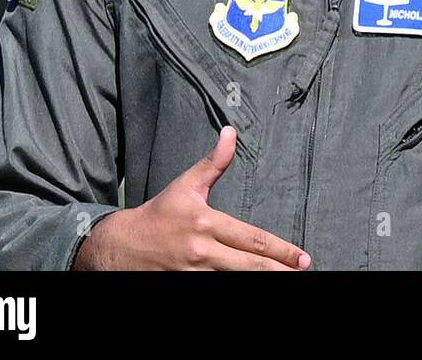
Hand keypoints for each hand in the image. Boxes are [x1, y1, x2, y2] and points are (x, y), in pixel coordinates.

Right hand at [73, 126, 311, 270]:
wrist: (119, 246)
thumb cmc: (158, 214)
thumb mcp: (186, 185)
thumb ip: (214, 163)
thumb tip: (231, 133)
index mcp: (206, 223)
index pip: (252, 239)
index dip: (280, 250)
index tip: (301, 256)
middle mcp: (202, 252)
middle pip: (249, 266)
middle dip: (279, 270)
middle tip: (302, 270)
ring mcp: (193, 274)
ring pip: (235, 280)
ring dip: (261, 281)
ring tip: (286, 280)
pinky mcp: (184, 286)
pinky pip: (214, 288)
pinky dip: (235, 288)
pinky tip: (254, 285)